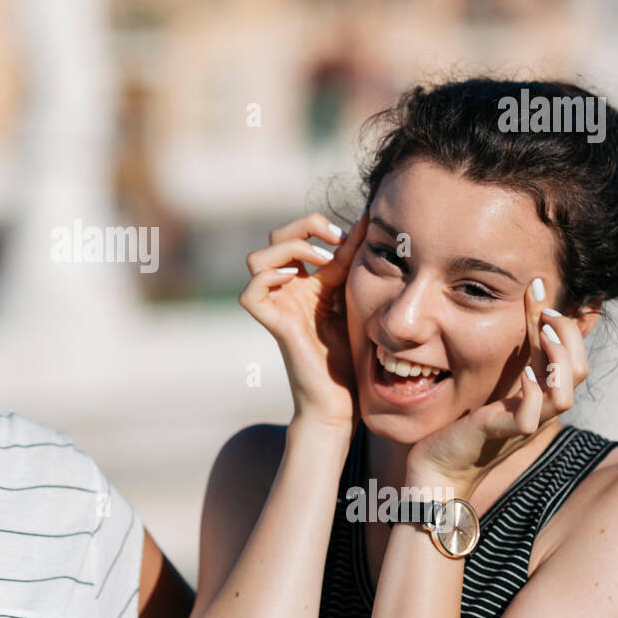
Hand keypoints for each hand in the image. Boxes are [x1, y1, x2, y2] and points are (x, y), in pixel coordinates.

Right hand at [238, 206, 369, 427]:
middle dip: (303, 228)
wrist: (343, 398)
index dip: (318, 224)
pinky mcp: (274, 325)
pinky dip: (269, 278)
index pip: (298, 234)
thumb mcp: (352, 293)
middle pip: (274, 237)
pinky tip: (297, 281)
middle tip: (333, 241)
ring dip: (288, 250)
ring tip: (318, 261)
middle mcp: (287, 290)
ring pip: (256, 259)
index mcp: (306, 280)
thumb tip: (366, 220)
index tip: (349, 235)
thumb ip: (353, 260)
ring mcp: (278, 306)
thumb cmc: (350, 353)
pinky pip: (251, 293)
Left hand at [404, 278, 590, 496]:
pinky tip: (522, 374)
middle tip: (544, 307)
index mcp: (538, 393)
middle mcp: (539, 408)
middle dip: (567, 333)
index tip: (538, 286)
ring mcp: (524, 423)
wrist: (438, 469)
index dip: (561, 320)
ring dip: (558, 358)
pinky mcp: (502, 436)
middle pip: (579, 370)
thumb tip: (511, 318)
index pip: (568, 354)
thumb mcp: (488, 383)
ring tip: (542, 331)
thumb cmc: (461, 425)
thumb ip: (506, 359)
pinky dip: (531, 394)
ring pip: (566, 395)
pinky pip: (529, 419)